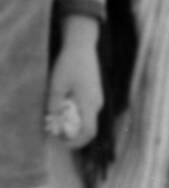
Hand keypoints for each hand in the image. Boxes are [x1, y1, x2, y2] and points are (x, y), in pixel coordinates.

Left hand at [45, 16, 102, 148]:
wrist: (82, 45)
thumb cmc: (69, 63)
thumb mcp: (56, 84)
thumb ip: (54, 105)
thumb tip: (51, 121)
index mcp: (89, 104)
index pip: (88, 132)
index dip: (77, 142)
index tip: (63, 142)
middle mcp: (97, 104)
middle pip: (88, 127)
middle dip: (73, 133)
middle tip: (58, 132)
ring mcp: (98, 99)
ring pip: (88, 118)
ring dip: (74, 122)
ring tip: (59, 116)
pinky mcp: (96, 93)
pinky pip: (88, 109)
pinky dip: (77, 113)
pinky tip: (66, 104)